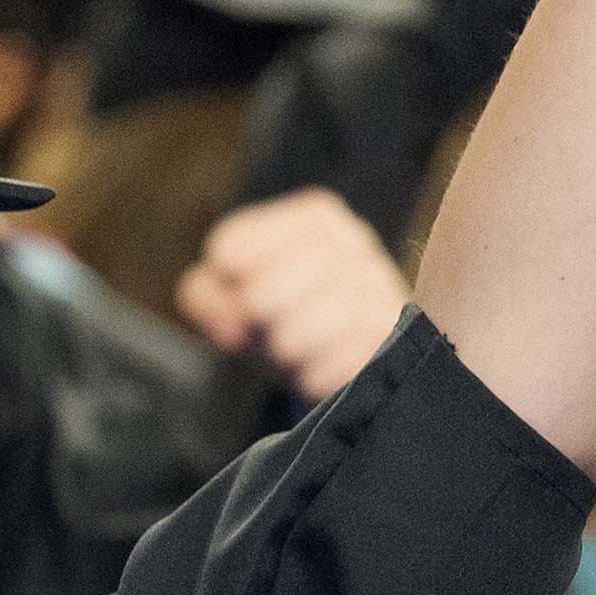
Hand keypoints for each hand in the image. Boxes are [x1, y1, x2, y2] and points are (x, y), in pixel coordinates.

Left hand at [176, 189, 410, 403]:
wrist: (361, 349)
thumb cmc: (287, 314)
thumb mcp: (237, 296)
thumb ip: (206, 295)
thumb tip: (227, 320)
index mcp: (313, 218)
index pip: (230, 252)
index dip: (224, 290)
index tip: (242, 296)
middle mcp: (353, 241)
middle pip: (260, 297)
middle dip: (254, 326)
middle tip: (271, 329)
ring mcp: (378, 289)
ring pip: (294, 337)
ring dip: (283, 354)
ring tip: (298, 347)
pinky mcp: (389, 340)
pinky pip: (325, 370)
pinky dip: (312, 376)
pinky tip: (325, 363)